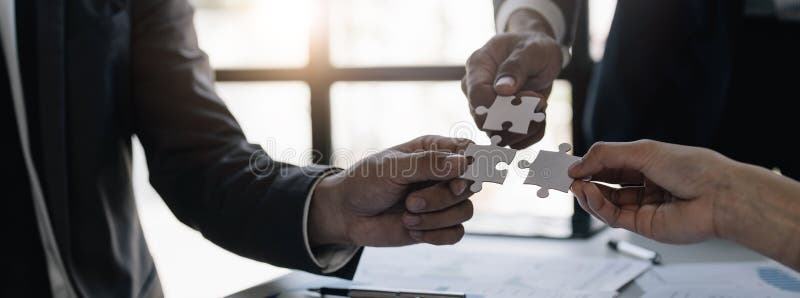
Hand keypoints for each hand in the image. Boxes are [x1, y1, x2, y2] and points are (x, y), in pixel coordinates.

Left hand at [308, 135, 474, 246]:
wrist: (346, 214)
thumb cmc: (365, 182)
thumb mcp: (393, 168)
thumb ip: (429, 164)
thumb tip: (465, 162)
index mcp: (434, 150)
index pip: (469, 152)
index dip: (471, 167)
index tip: (456, 179)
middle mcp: (443, 174)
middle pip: (469, 185)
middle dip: (442, 198)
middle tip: (411, 202)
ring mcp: (441, 201)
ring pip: (465, 211)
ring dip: (436, 218)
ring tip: (407, 216)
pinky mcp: (437, 225)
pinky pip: (456, 233)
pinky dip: (436, 235)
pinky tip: (412, 229)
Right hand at [462, 10, 562, 148]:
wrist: (539, 55)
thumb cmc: (534, 46)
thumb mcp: (532, 48)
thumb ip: (516, 66)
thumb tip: (502, 89)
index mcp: (477, 66)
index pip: (478, 96)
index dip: (504, 105)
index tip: (532, 98)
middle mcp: (475, 91)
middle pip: (485, 121)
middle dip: (519, 118)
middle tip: (541, 101)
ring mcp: (485, 109)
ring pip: (498, 136)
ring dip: (527, 127)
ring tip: (541, 106)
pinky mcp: (498, 123)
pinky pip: (513, 142)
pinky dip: (532, 134)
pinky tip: (540, 117)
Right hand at [568, 140, 738, 243]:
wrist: (719, 195)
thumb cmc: (692, 167)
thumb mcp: (643, 151)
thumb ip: (606, 156)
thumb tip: (576, 165)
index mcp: (646, 163)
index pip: (609, 164)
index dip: (588, 164)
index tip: (568, 163)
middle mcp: (644, 185)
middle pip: (605, 184)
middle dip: (583, 180)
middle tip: (562, 177)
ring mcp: (643, 206)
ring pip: (606, 202)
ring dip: (588, 194)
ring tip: (575, 186)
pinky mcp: (643, 225)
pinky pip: (613, 216)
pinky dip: (598, 206)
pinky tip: (589, 194)